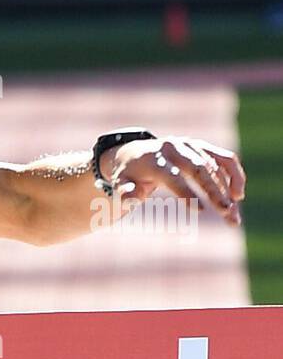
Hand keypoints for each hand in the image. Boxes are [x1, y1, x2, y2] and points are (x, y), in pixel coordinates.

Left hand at [103, 136, 245, 225]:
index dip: (186, 193)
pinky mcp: (202, 147)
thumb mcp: (120, 185)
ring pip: (215, 166)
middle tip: (227, 212)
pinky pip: (224, 159)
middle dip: (214, 191)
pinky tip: (238, 195)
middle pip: (199, 169)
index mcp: (154, 160)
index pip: (172, 176)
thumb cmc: (128, 175)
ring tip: (233, 214)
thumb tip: (130, 199)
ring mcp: (191, 145)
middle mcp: (175, 148)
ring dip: (228, 189)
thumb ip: (124, 192)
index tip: (199, 211)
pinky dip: (234, 175)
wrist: (134, 154)